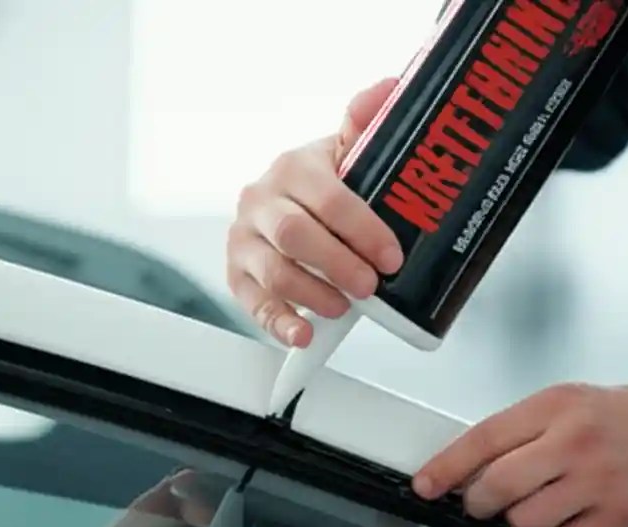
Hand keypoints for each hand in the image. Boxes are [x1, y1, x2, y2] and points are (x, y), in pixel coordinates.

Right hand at [227, 78, 404, 347]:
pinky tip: (303, 334)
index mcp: (291, 167)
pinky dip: (279, 323)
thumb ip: (365, 123)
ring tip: (343, 308)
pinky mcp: (237, 274)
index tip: (390, 255)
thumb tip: (386, 90)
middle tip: (369, 285)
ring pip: (274, 272)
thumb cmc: (324, 184)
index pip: (327, 197)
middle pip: (294, 235)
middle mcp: (260, 201)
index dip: (361, 229)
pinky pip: (253, 303)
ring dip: (313, 295)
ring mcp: (244, 240)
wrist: (288, 202)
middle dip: (337, 263)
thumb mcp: (347, 152)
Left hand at [413, 383, 627, 526]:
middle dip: (480, 504)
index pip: (484, 439)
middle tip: (486, 504)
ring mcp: (600, 482)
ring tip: (542, 507)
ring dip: (521, 524)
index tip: (424, 487)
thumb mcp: (563, 404)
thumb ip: (516, 432)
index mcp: (553, 407)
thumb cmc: (615, 420)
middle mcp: (575, 442)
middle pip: (498, 488)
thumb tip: (461, 472)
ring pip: (525, 524)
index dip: (447, 468)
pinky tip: (570, 522)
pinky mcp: (620, 519)